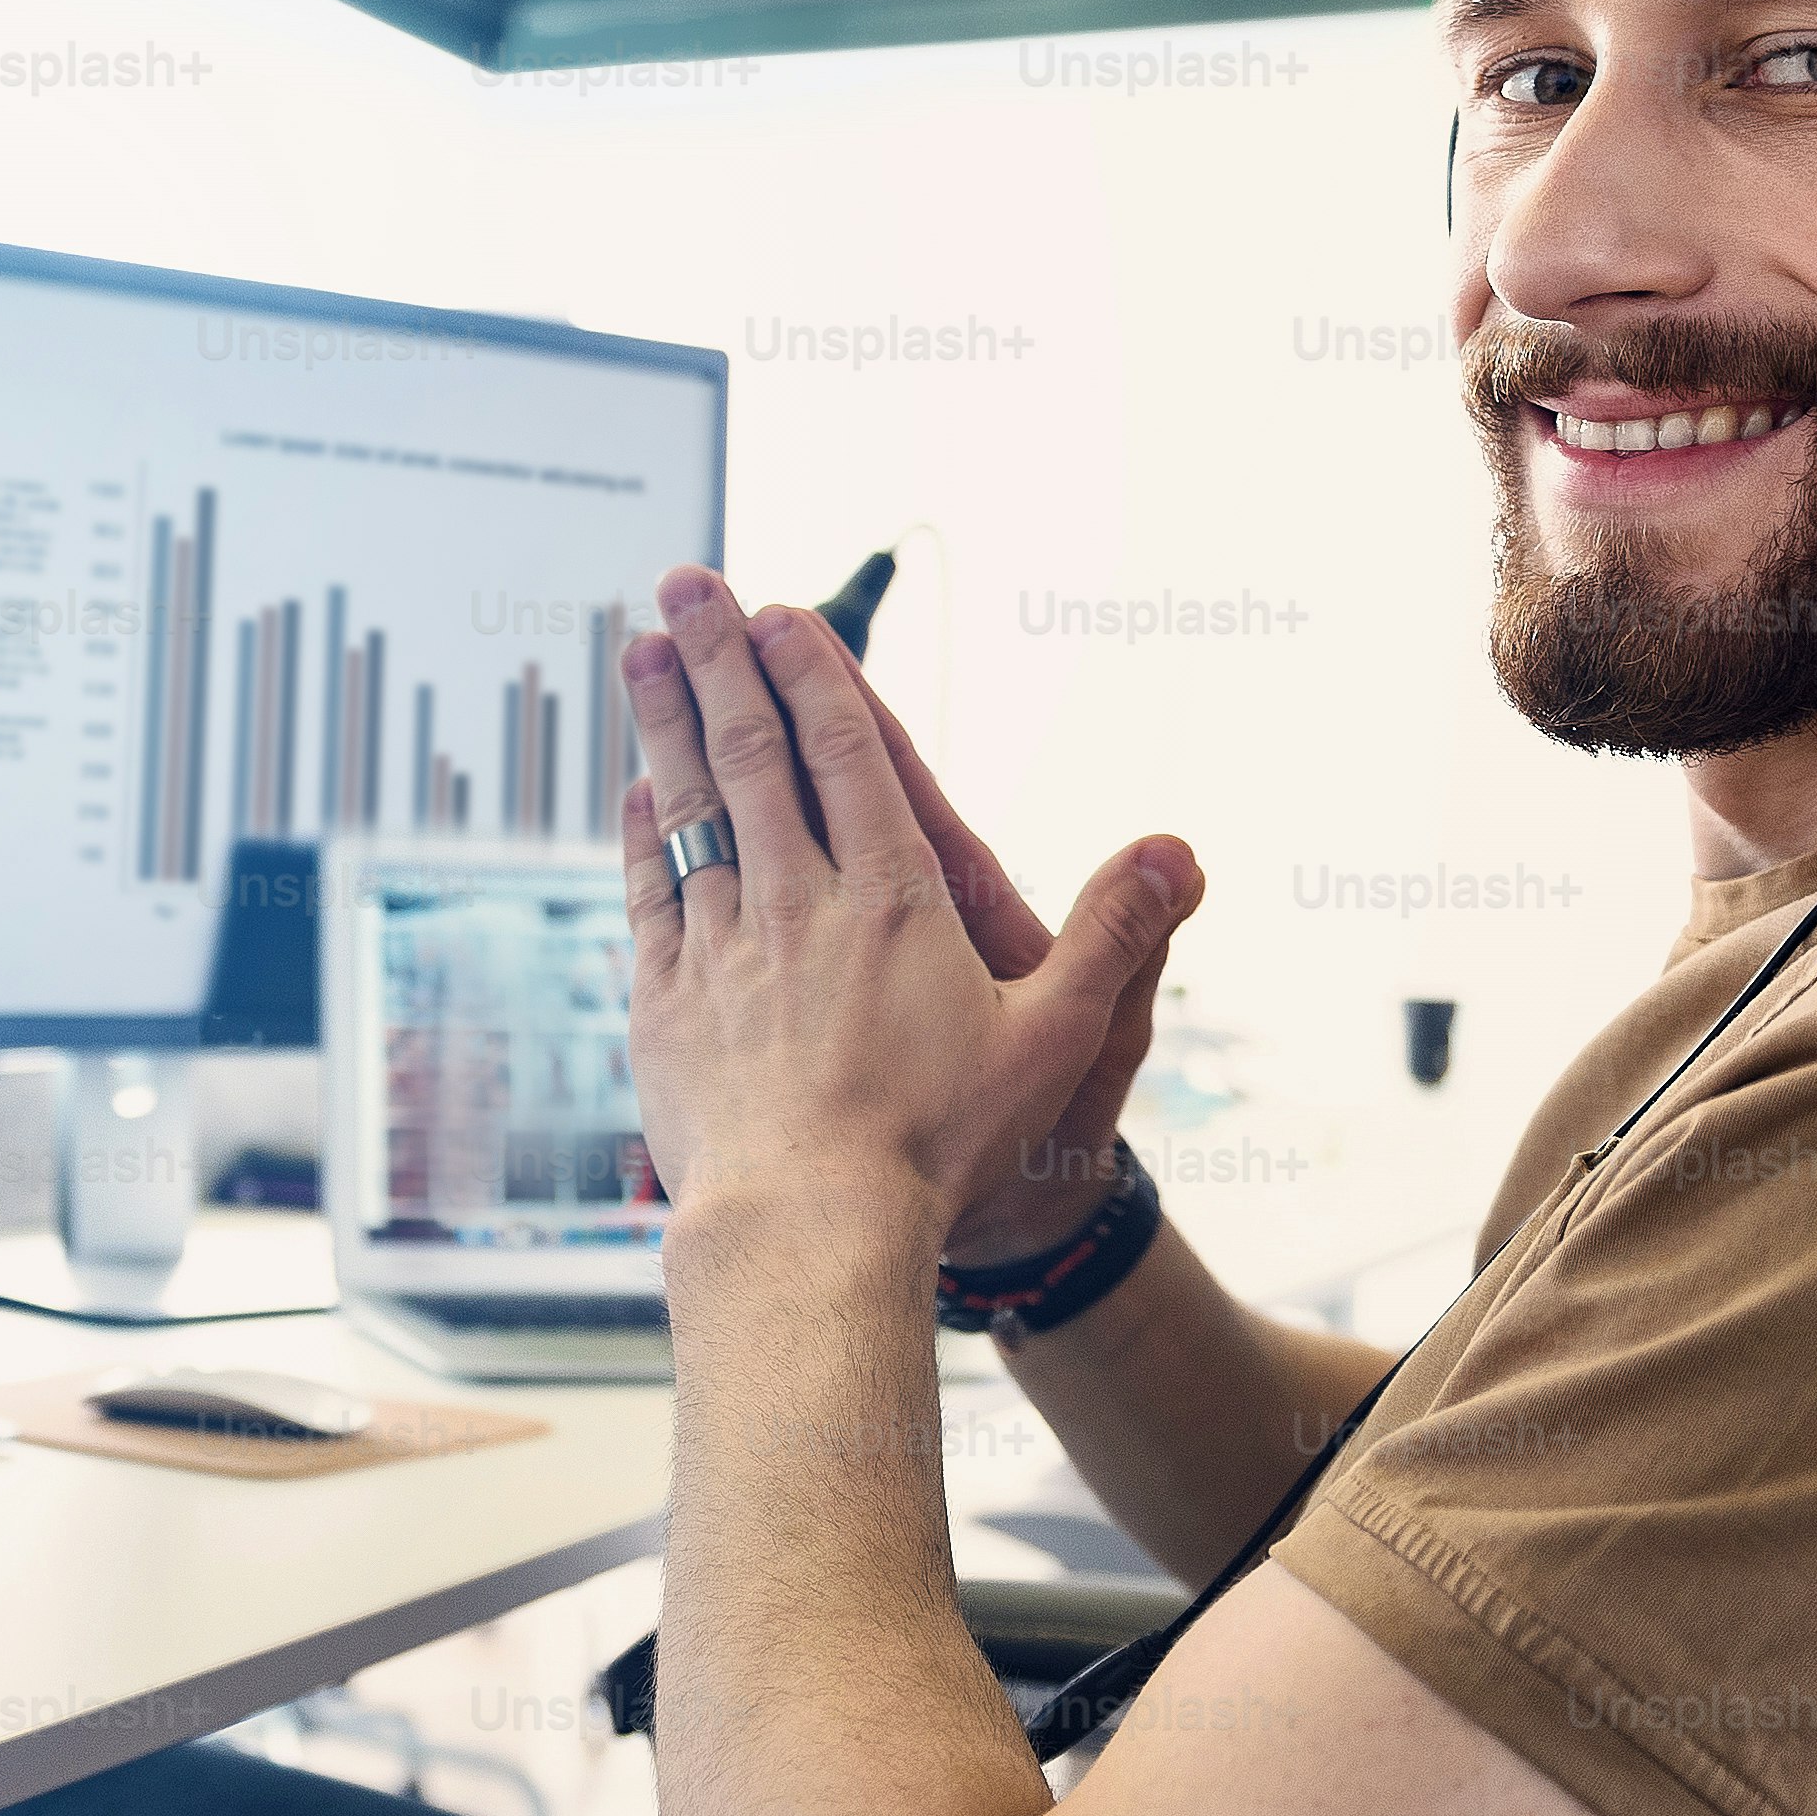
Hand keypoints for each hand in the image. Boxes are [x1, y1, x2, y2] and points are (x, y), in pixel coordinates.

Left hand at [615, 565, 1200, 1274]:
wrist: (808, 1232)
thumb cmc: (939, 1148)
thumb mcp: (1055, 1044)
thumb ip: (1115, 939)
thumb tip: (1177, 850)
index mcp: (891, 901)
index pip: (845, 757)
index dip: (812, 677)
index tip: (778, 615)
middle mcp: (798, 905)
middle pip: (751, 754)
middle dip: (717, 660)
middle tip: (685, 583)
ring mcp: (722, 949)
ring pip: (692, 807)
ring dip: (664, 720)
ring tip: (639, 647)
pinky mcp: (666, 1003)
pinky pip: (651, 892)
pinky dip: (645, 831)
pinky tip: (639, 788)